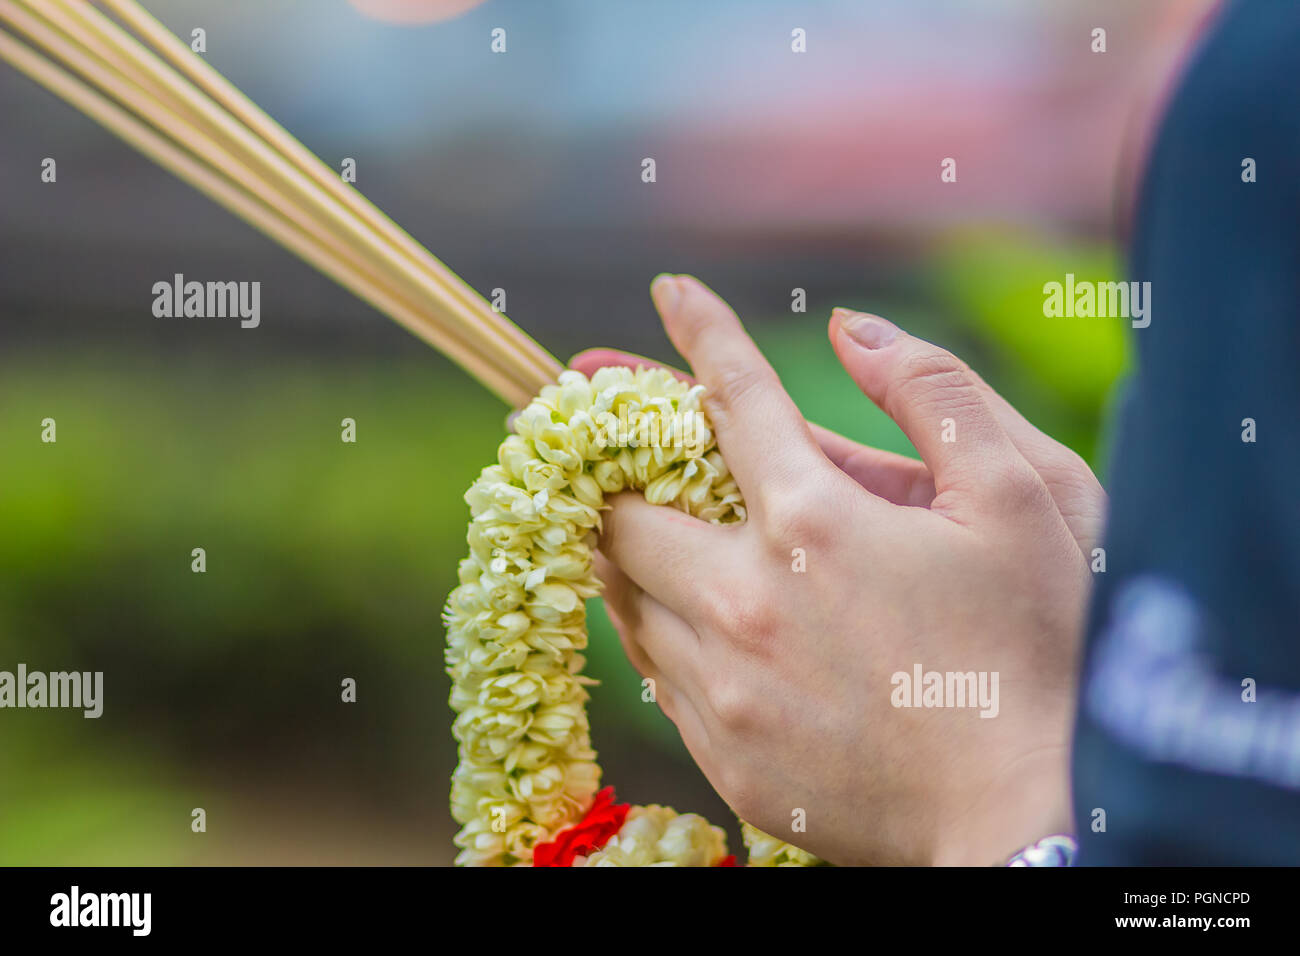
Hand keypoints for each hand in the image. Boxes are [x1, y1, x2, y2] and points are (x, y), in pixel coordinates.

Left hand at [568, 274, 1104, 865]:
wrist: (1024, 815)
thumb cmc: (1035, 651)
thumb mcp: (1022, 499)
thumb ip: (934, 394)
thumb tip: (849, 331)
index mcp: (816, 523)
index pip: (732, 397)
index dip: (700, 332)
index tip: (671, 291)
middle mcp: (744, 600)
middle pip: (628, 507)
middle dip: (621, 462)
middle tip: (626, 443)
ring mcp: (722, 685)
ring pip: (623, 593)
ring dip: (629, 546)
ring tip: (651, 521)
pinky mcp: (721, 750)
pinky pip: (651, 669)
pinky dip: (656, 624)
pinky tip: (693, 616)